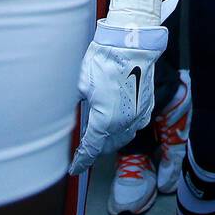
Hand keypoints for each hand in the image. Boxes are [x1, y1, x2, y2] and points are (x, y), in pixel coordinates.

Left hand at [69, 19, 168, 173]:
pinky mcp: (148, 106)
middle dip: (95, 150)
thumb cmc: (105, 61)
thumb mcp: (80, 86)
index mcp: (104, 121)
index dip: (81, 161)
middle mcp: (124, 123)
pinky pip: (135, 126)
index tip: (75, 168)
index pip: (90, 150)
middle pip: (107, 147)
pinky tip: (117, 124)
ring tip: (99, 138)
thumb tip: (66, 117)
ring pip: (123, 138)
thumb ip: (75, 108)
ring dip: (110, 141)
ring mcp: (139, 116)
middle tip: (84, 150)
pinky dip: (124, 130)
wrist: (132, 45)